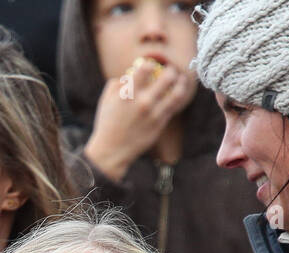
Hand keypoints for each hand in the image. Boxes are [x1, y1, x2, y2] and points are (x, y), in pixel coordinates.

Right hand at [83, 59, 196, 182]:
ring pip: (177, 93)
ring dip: (181, 82)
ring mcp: (154, 114)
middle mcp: (143, 102)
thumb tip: (130, 74)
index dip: (150, 64)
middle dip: (170, 70)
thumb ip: (118, 82)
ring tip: (180, 79)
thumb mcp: (107, 99)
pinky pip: (174, 106)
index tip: (150, 67)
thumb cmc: (107, 124)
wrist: (111, 151)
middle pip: (167, 77)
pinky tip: (177, 92)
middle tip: (170, 71)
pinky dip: (178, 96)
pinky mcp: (160, 124)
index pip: (147, 67)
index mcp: (128, 93)